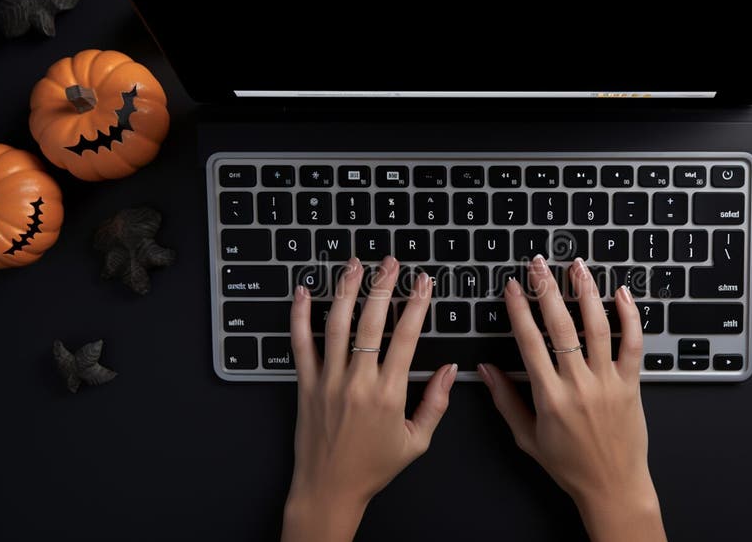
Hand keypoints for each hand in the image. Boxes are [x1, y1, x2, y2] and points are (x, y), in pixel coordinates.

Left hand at [282, 256, 456, 541]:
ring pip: (336, 325)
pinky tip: (303, 292)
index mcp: (388, 394)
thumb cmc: (372, 467)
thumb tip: (452, 370)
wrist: (329, 489)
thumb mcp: (417, 441)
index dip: (417, 304)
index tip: (423, 282)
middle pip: (371, 321)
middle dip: (383, 286)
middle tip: (391, 263)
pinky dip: (299, 316)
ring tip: (355, 265)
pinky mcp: (305, 385)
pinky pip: (300, 344)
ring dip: (346, 290)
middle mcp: (357, 382)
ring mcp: (328, 380)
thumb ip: (437, 403)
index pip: (406, 337)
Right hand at [478, 256, 665, 541]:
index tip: (512, 287)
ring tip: (576, 267)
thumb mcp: (527, 437)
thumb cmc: (569, 465)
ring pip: (597, 327)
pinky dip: (629, 316)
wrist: (612, 486)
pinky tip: (622, 294)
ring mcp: (608, 382)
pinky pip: (633, 344)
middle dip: (546, 290)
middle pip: (561, 326)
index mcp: (550, 397)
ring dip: (586, 292)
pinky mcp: (631, 384)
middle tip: (538, 265)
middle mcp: (579, 385)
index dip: (518, 310)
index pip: (530, 342)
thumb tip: (485, 370)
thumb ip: (506, 400)